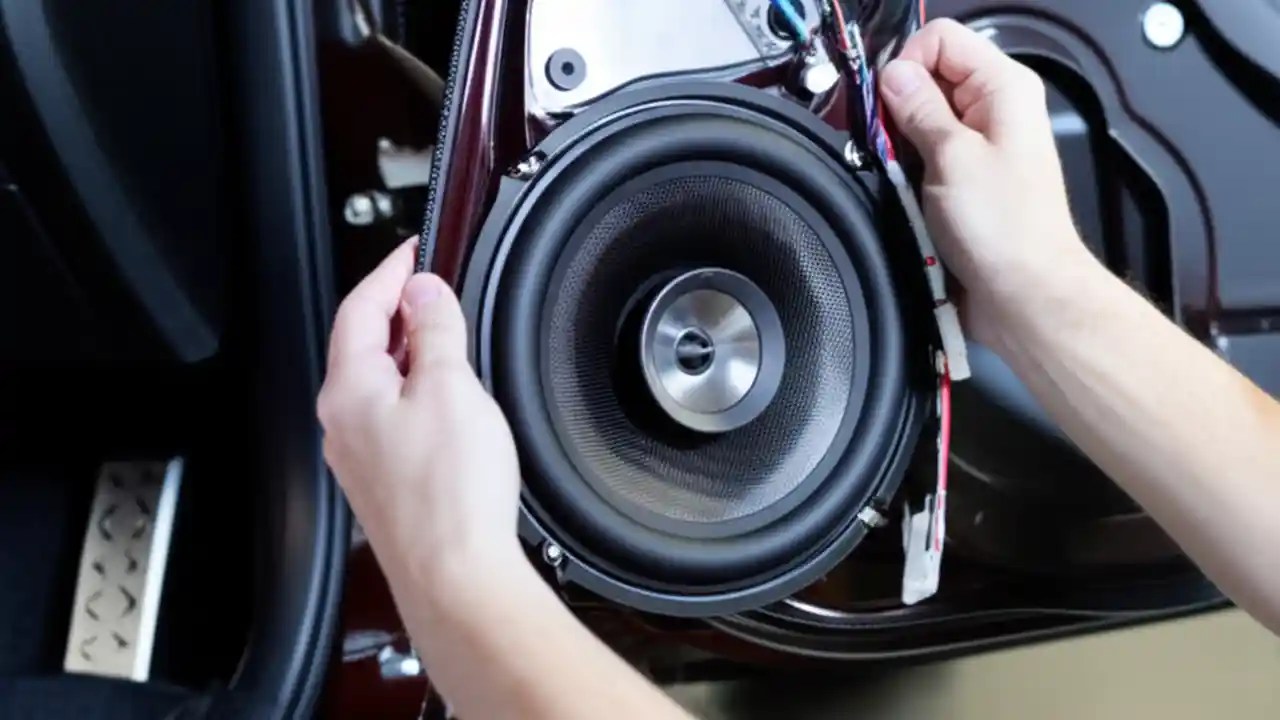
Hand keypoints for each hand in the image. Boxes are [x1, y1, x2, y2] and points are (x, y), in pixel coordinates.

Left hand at [317, 239, 524, 602]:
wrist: (455, 575)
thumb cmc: (449, 494)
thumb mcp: (451, 387)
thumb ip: (435, 331)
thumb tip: (425, 292)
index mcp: (348, 390)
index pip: (358, 308)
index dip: (388, 272)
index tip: (413, 251)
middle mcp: (342, 423)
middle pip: (362, 344)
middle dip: (398, 310)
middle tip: (436, 290)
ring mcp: (360, 456)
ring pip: (378, 383)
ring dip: (409, 353)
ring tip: (448, 340)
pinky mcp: (384, 483)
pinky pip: (391, 419)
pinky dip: (416, 393)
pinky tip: (448, 402)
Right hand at [879, 19, 1093, 345]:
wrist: (1024, 293)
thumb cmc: (1003, 228)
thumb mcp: (951, 156)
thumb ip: (918, 107)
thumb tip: (892, 73)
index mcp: (1003, 87)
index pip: (940, 38)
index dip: (907, 64)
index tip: (889, 105)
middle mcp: (993, 109)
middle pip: (927, 77)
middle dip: (898, 106)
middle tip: (890, 145)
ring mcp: (979, 144)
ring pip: (920, 119)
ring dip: (900, 144)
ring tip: (904, 177)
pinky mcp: (965, 178)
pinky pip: (924, 156)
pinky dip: (908, 170)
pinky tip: (909, 194)